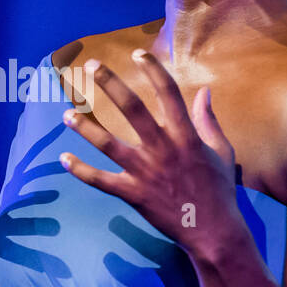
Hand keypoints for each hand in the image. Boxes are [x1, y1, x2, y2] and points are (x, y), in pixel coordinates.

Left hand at [59, 49, 243, 255]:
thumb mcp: (222, 152)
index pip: (168, 93)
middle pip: (132, 109)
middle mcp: (163, 149)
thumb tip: (204, 92)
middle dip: (110, 84)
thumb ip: (209, 121)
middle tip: (92, 67)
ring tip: (66, 113)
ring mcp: (145, 172)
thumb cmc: (219, 191)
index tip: (138, 53)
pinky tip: (64, 158)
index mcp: (186, 136)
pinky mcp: (133, 194)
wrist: (214, 233)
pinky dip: (80, 170)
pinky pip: (101, 181)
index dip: (153, 70)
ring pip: (108, 144)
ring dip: (85, 127)